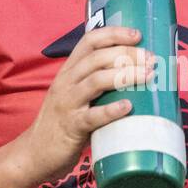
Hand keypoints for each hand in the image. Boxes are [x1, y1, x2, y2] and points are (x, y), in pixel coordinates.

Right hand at [22, 25, 155, 185]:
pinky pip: (92, 116)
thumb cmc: (63, 123)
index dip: (114, 34)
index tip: (138, 35)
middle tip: (151, 59)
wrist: (35, 153)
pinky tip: (128, 106)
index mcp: (69, 71)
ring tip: (148, 76)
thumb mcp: (75, 95)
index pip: (89, 41)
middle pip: (98, 58)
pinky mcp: (71, 127)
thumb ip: (96, 84)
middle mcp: (66, 82)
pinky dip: (111, 110)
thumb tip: (135, 74)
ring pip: (96, 81)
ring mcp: (67, 103)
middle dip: (127, 54)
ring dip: (125, 75)